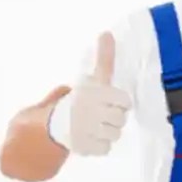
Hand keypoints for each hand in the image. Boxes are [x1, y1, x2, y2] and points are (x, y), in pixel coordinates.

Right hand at [47, 32, 131, 155]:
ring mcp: (85, 131)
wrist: (56, 122)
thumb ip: (104, 58)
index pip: (125, 101)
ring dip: (108, 131)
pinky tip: (91, 137)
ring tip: (97, 126)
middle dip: (114, 117)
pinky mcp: (83, 147)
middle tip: (103, 114)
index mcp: (94, 94)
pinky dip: (100, 144)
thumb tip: (107, 32)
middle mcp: (89, 112)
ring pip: (115, 134)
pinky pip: (106, 148)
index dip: (120, 102)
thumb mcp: (94, 79)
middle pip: (121, 119)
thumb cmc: (83, 99)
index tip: (111, 101)